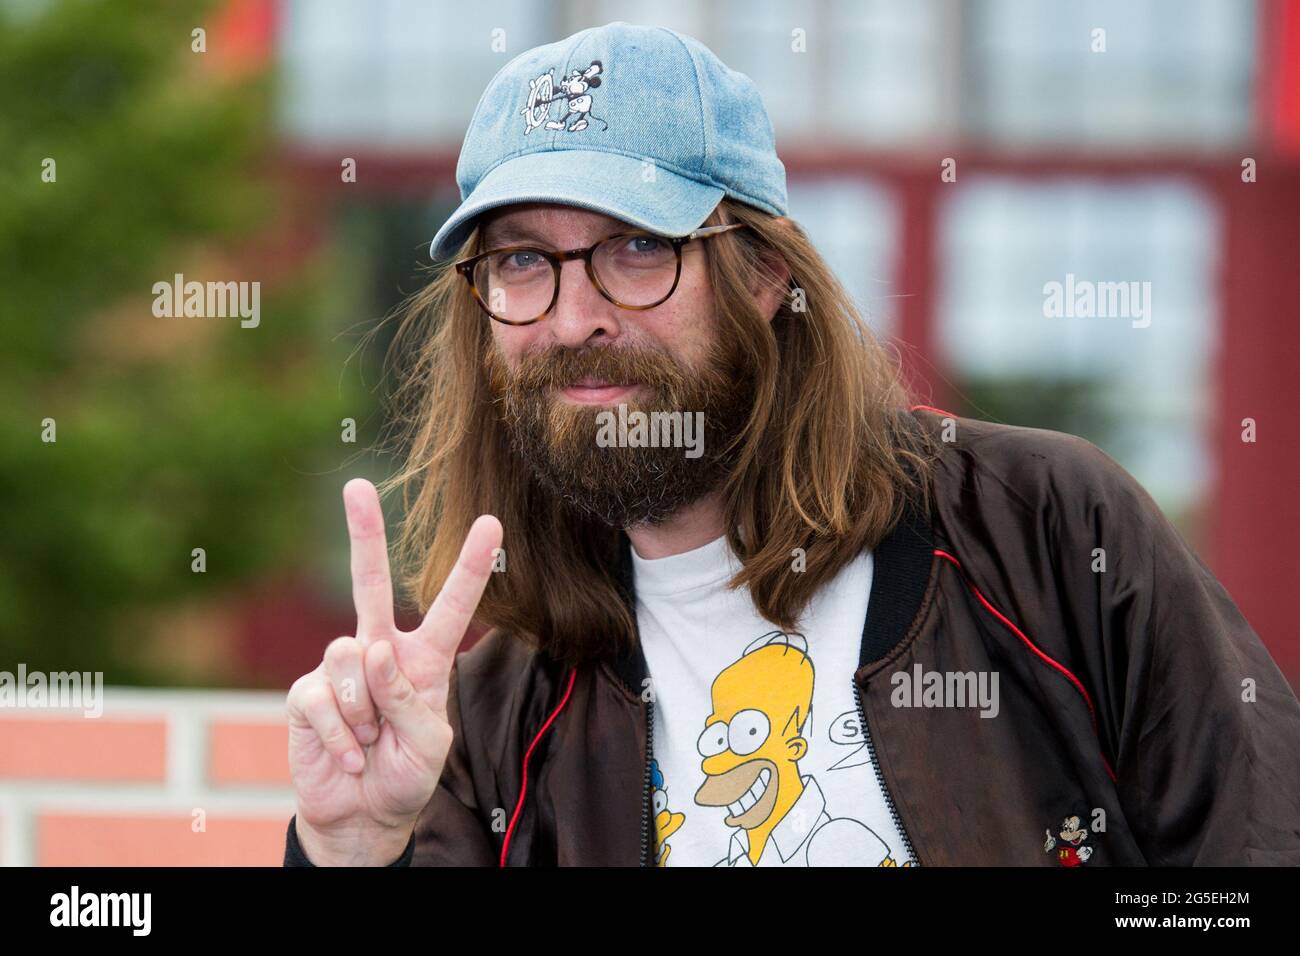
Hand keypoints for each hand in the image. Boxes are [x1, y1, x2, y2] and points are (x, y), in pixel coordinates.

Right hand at [286, 478, 501, 864]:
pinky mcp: (307, 695)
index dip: (470, 566)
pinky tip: (348, 756)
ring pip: (348, 655)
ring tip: (370, 741)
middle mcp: (379, 652)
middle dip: (362, 534)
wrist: (362, 816)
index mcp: (424, 659)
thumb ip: (410, 698)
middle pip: (370, 584)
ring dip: (365, 712)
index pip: (451, 605)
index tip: (492, 522)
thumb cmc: (405, 776)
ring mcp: (340, 670)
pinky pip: (324, 698)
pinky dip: (340, 736)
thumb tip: (372, 649)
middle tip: (356, 486)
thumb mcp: (430, 745)